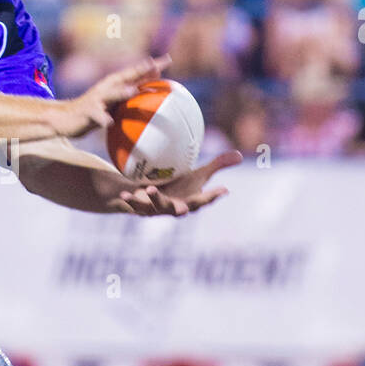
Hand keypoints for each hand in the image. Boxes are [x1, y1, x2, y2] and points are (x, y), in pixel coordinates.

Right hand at [53, 56, 170, 138]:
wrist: (65, 118)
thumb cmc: (94, 110)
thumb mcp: (112, 103)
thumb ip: (129, 97)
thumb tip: (153, 93)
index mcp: (114, 84)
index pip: (136, 73)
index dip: (151, 66)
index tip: (167, 60)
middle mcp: (106, 88)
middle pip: (126, 77)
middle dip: (140, 70)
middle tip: (154, 64)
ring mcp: (97, 99)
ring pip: (111, 94)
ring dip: (122, 92)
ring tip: (132, 91)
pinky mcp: (88, 112)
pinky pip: (97, 116)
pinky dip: (103, 119)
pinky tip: (109, 122)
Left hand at [112, 150, 242, 216]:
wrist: (149, 194)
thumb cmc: (177, 185)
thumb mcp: (198, 175)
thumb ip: (218, 166)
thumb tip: (241, 155)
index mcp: (190, 201)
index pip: (204, 200)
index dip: (213, 197)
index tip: (224, 190)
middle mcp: (174, 208)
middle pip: (179, 210)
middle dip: (181, 209)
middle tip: (183, 209)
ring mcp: (157, 210)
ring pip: (156, 207)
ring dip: (154, 199)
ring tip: (151, 189)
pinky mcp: (140, 208)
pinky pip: (134, 205)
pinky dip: (130, 201)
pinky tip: (123, 195)